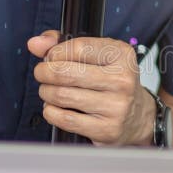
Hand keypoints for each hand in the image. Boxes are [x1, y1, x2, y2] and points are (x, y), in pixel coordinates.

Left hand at [27, 31, 155, 145]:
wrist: (137, 116)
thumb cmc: (111, 82)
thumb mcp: (97, 56)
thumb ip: (64, 44)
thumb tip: (36, 43)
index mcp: (121, 55)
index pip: (78, 48)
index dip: (55, 52)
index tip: (50, 57)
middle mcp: (122, 80)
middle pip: (65, 73)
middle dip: (44, 72)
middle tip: (42, 74)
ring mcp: (116, 106)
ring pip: (62, 96)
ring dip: (46, 93)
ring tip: (49, 91)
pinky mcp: (107, 128)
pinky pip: (65, 119)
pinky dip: (51, 112)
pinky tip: (54, 108)